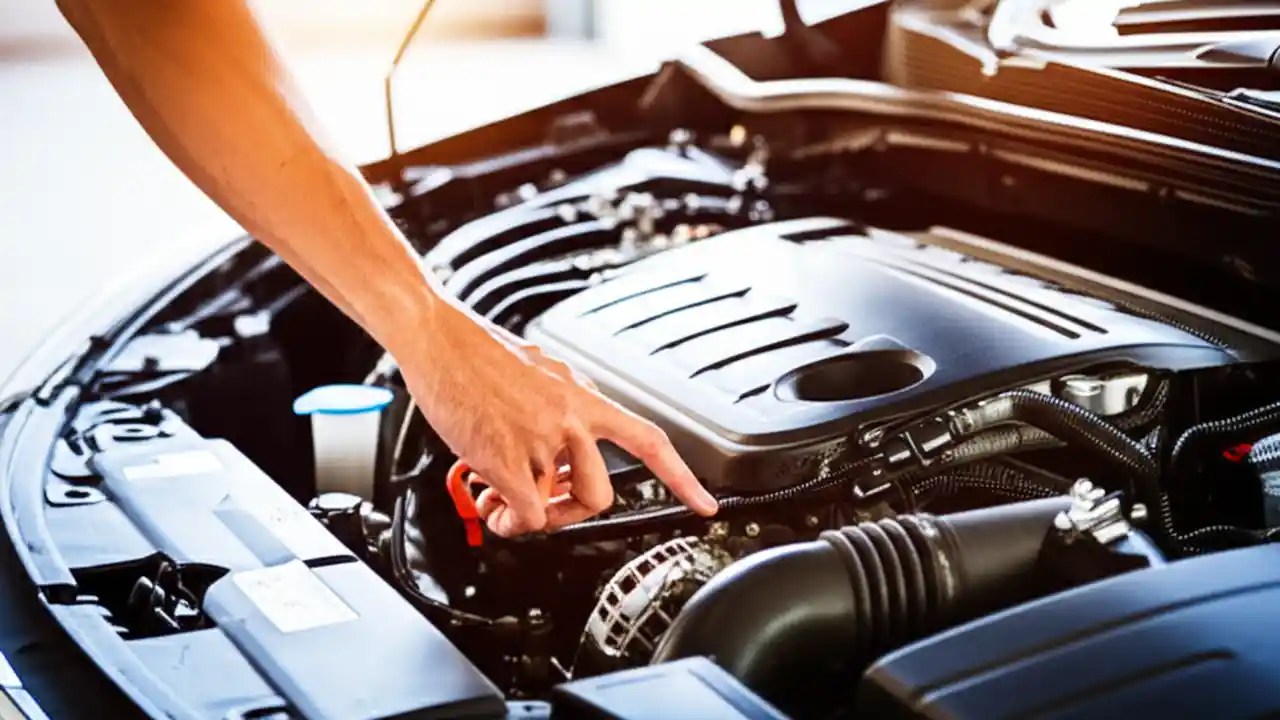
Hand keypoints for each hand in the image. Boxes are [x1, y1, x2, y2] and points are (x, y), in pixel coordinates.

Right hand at [397, 302, 717, 536]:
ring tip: (504, 499)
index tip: (704, 506)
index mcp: (584, 398)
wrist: (438, 337)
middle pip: (601, 495)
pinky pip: (525, 514)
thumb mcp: (542, 375)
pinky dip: (508, 521)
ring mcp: (541, 439)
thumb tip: (561, 446)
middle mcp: (571, 419)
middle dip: (571, 512)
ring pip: (555, 508)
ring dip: (531, 517)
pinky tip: (491, 503)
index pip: (649, 441)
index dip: (682, 478)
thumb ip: (563, 409)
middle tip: (543, 504)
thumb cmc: (478, 354)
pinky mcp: (506, 457)